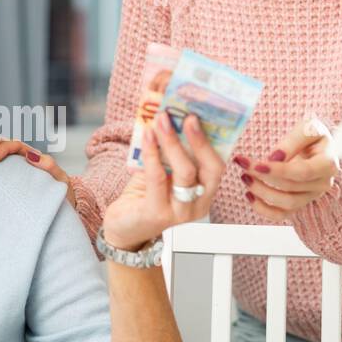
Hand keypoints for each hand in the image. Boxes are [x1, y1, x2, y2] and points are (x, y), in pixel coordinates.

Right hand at [0, 134, 76, 208]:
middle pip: (1, 143)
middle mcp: (19, 159)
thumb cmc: (61, 198)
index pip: (16, 145)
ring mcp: (10, 168)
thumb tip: (31, 156)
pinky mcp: (3, 179)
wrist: (61, 214)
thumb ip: (50, 167)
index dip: (4, 148)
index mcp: (32, 158)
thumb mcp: (60, 182)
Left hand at [100, 112, 225, 250]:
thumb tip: (169, 115)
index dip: (213, 140)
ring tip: (162, 120)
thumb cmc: (145, 195)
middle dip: (200, 140)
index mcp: (205, 191)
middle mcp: (198, 204)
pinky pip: (157, 179)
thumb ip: (169, 151)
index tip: (203, 115)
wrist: (123, 227)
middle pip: (210, 169)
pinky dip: (152, 153)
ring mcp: (180, 212)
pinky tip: (147, 136)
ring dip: (173, 142)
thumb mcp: (162, 170)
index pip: (218, 165)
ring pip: (185, 172)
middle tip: (188, 116)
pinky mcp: (157, 214)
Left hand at [233, 115, 339, 221]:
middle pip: (291, 188)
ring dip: (261, 192)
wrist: (318, 147)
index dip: (279, 171)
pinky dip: (263, 209)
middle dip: (264, 177)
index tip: (256, 165)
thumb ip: (292, 141)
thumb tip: (274, 158)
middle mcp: (322, 184)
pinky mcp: (300, 204)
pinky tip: (249, 195)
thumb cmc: (312, 135)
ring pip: (286, 203)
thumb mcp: (307, 128)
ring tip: (245, 177)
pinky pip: (281, 215)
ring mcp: (311, 196)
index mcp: (328, 165)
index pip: (303, 172)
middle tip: (243, 164)